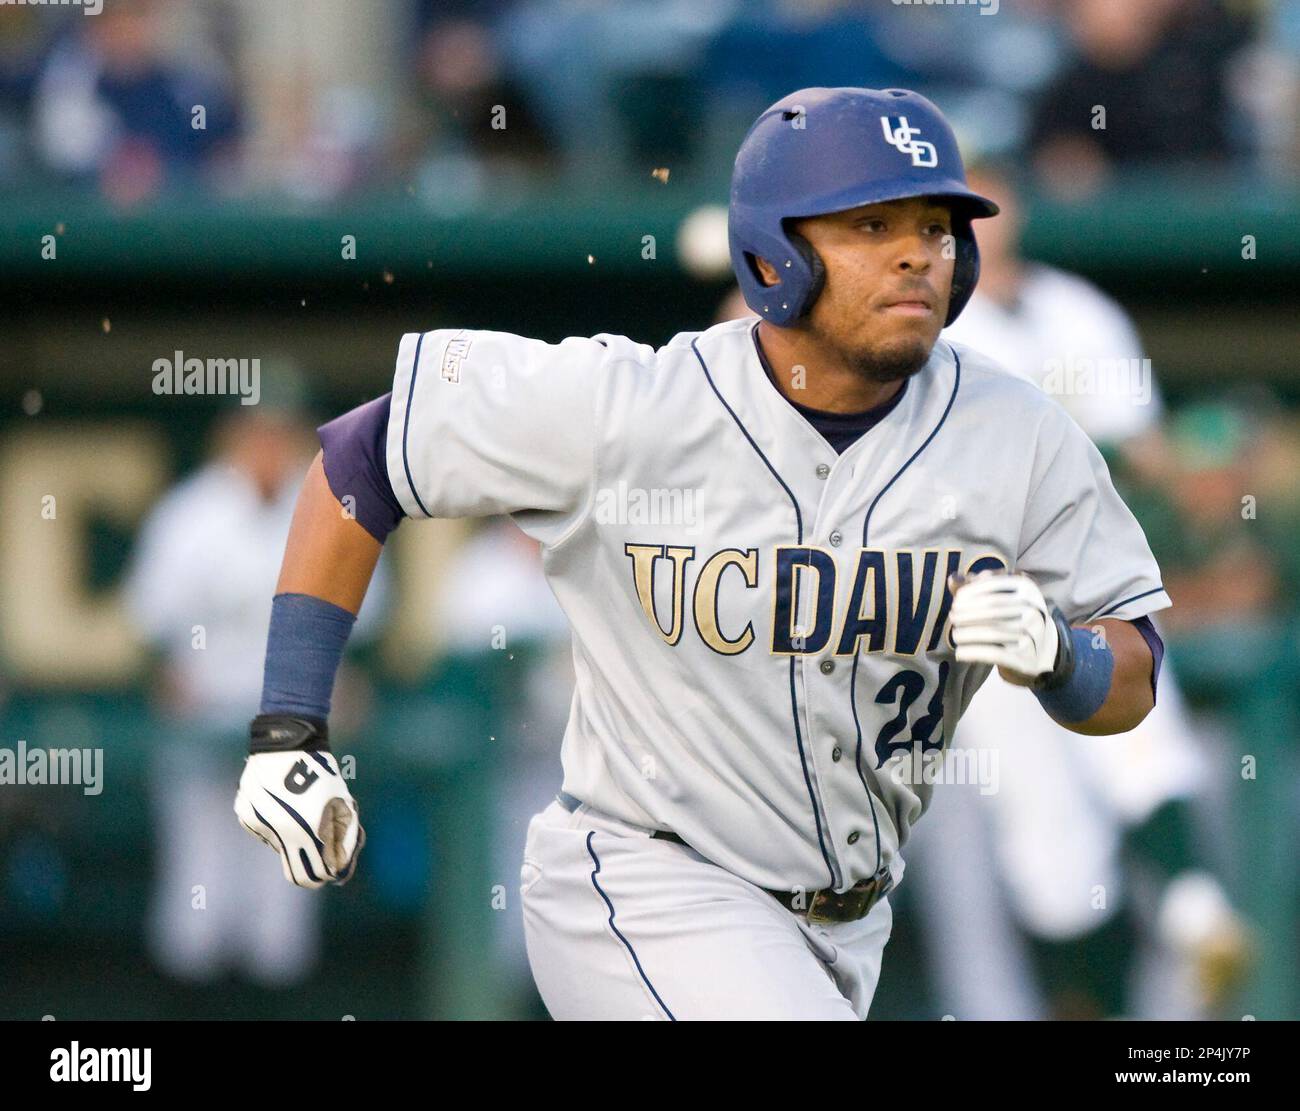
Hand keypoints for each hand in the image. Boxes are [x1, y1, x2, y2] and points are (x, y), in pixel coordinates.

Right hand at [234, 749, 364, 888]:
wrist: (286, 744)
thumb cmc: (321, 773)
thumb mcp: (341, 802)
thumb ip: (345, 835)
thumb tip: (341, 868)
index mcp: (310, 829)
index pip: (317, 875)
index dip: (328, 874)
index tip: (334, 866)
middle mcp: (282, 833)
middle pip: (296, 874)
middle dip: (311, 870)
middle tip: (320, 857)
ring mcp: (261, 826)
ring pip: (281, 849)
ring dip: (293, 839)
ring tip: (298, 810)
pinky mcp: (247, 817)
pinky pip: (266, 833)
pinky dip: (276, 825)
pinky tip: (280, 802)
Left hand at [949, 570, 1061, 685]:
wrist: (1041, 651)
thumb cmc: (1013, 616)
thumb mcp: (1000, 596)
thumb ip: (975, 586)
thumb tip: (952, 578)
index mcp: (1028, 588)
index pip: (992, 586)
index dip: (969, 593)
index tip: (956, 602)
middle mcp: (1034, 610)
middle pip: (991, 609)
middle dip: (966, 613)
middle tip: (953, 618)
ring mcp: (1033, 635)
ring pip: (991, 632)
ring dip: (966, 633)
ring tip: (955, 635)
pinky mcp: (1026, 659)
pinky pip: (994, 654)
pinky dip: (972, 652)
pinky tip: (960, 652)